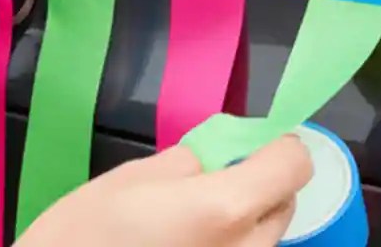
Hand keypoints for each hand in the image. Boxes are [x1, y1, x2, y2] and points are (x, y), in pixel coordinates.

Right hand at [16, 136, 312, 246]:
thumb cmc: (86, 233)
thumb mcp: (135, 177)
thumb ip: (192, 160)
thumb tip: (220, 156)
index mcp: (227, 208)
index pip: (294, 164)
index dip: (274, 146)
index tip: (244, 143)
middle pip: (283, 202)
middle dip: (256, 183)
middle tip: (206, 180)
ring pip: (264, 235)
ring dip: (242, 218)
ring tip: (187, 219)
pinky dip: (225, 244)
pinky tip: (183, 242)